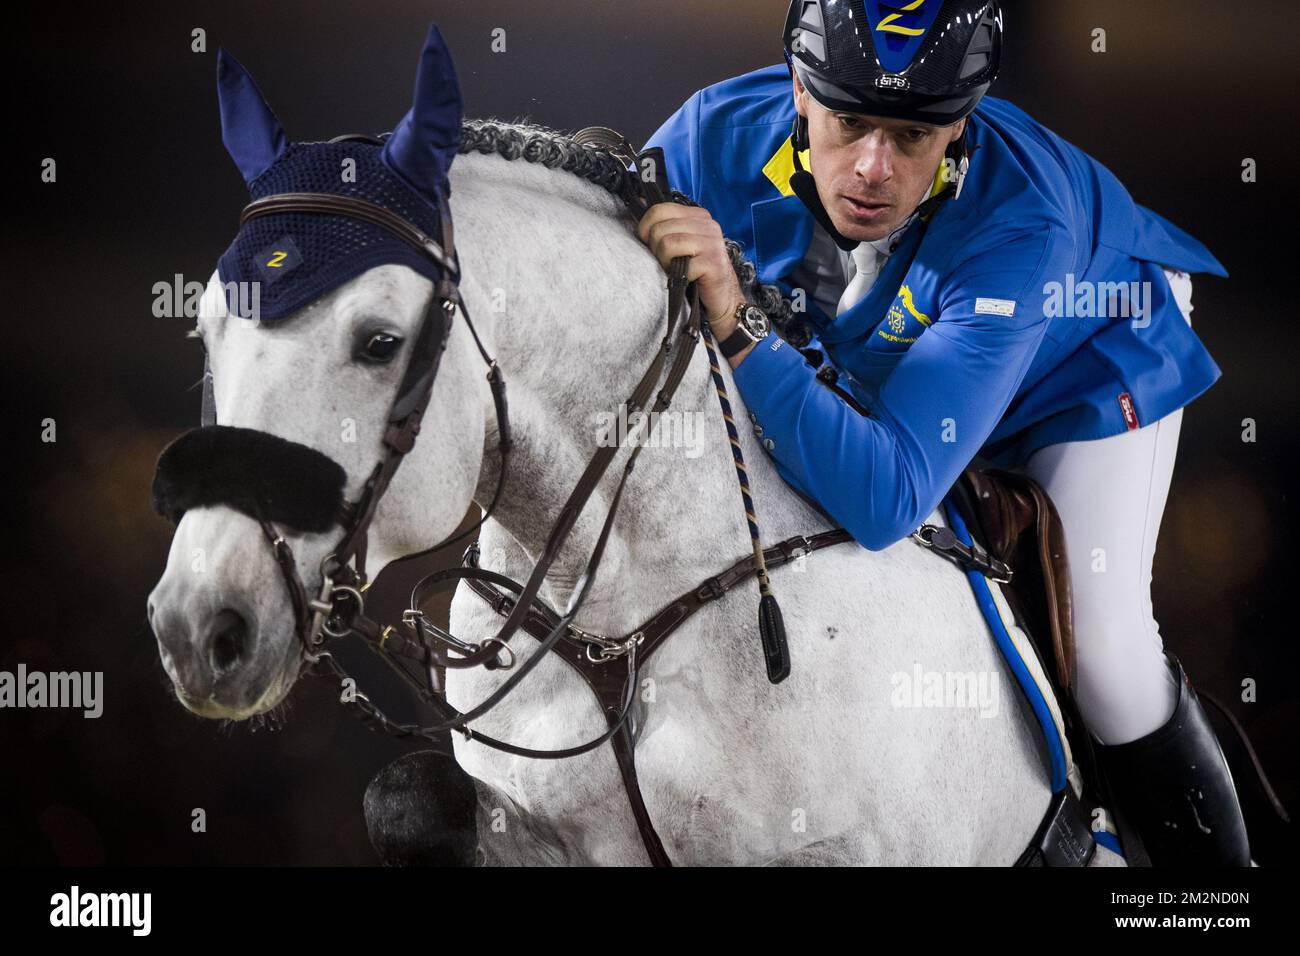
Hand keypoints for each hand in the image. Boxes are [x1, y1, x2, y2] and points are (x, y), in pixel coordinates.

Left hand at [636, 202, 744, 330]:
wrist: (722, 299)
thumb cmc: (695, 272)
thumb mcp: (680, 243)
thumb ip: (665, 226)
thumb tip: (638, 207)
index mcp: (698, 215)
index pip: (659, 210)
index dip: (645, 229)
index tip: (650, 245)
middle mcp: (707, 225)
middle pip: (659, 229)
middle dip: (655, 250)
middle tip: (668, 263)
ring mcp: (712, 243)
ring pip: (667, 244)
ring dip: (665, 263)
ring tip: (676, 270)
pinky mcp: (713, 263)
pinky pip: (681, 267)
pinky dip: (678, 278)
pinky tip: (687, 280)